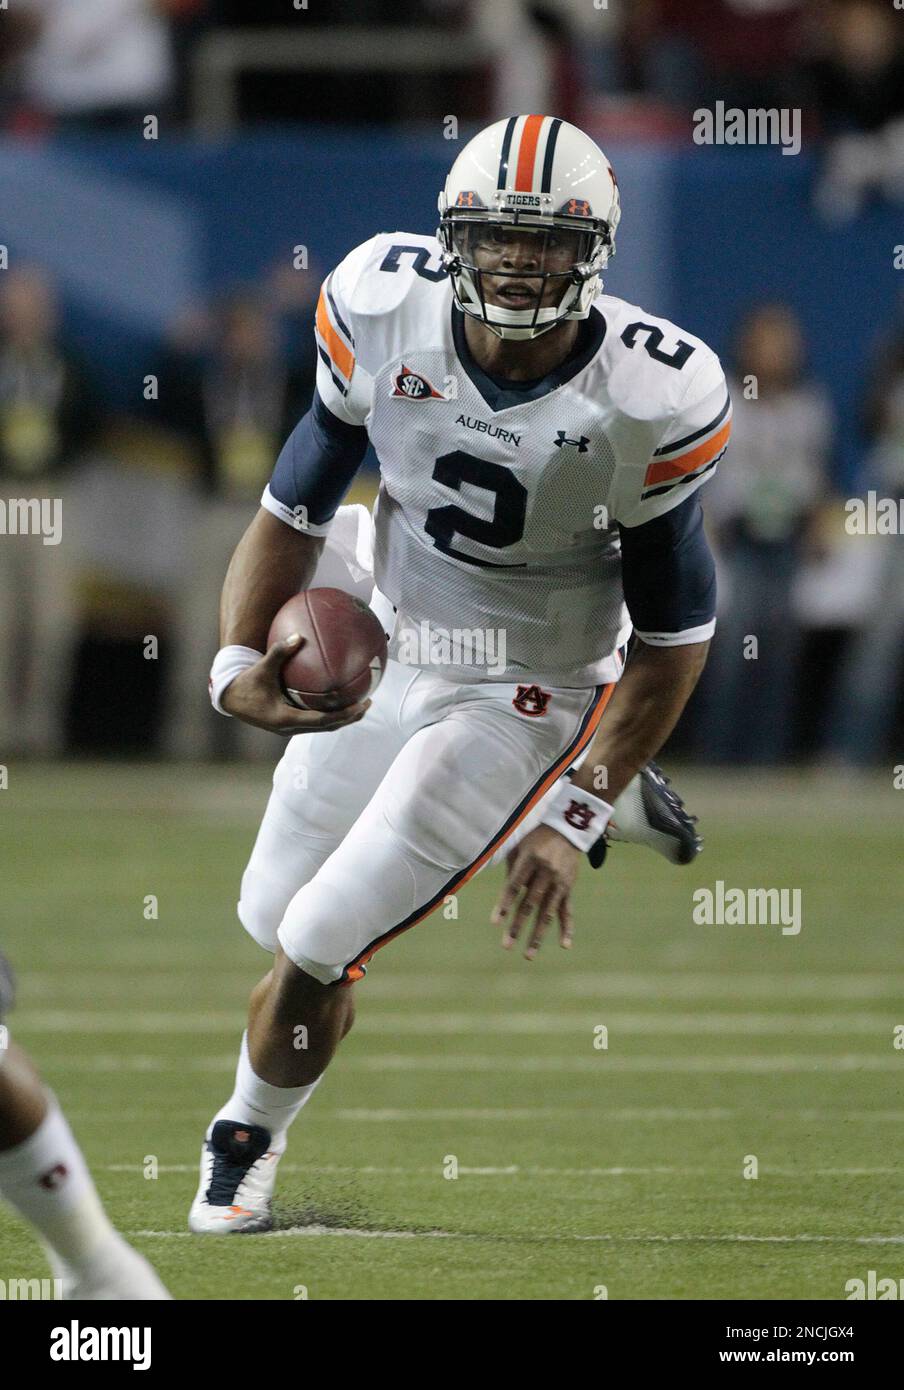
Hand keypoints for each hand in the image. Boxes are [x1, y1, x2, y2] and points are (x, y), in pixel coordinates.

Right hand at [221, 634, 369, 734]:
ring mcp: (290, 728)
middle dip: (349, 718)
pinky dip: (330, 713)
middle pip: (328, 727)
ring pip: (323, 727)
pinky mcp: (290, 723)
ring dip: (342, 718)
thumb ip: (280, 652)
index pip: (322, 721)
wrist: (230, 698)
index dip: (343, 715)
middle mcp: (290, 727)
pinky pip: (315, 720)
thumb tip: (299, 636)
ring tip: (360, 704)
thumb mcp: (261, 666)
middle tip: (367, 703)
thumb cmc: (245, 682)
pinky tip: (338, 698)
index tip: (360, 706)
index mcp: (286, 719)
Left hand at [490, 824, 579, 958]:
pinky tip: (564, 945)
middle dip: (517, 926)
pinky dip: (567, 928)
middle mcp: (546, 872)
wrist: (567, 829)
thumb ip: (510, 869)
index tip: (495, 922)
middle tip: (506, 946)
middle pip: (529, 904)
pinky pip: (567, 911)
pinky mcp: (568, 888)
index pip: (514, 886)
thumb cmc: (535, 838)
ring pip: (547, 913)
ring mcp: (559, 882)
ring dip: (537, 935)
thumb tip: (500, 896)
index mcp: (530, 859)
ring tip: (528, 955)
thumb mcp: (519, 846)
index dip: (504, 904)